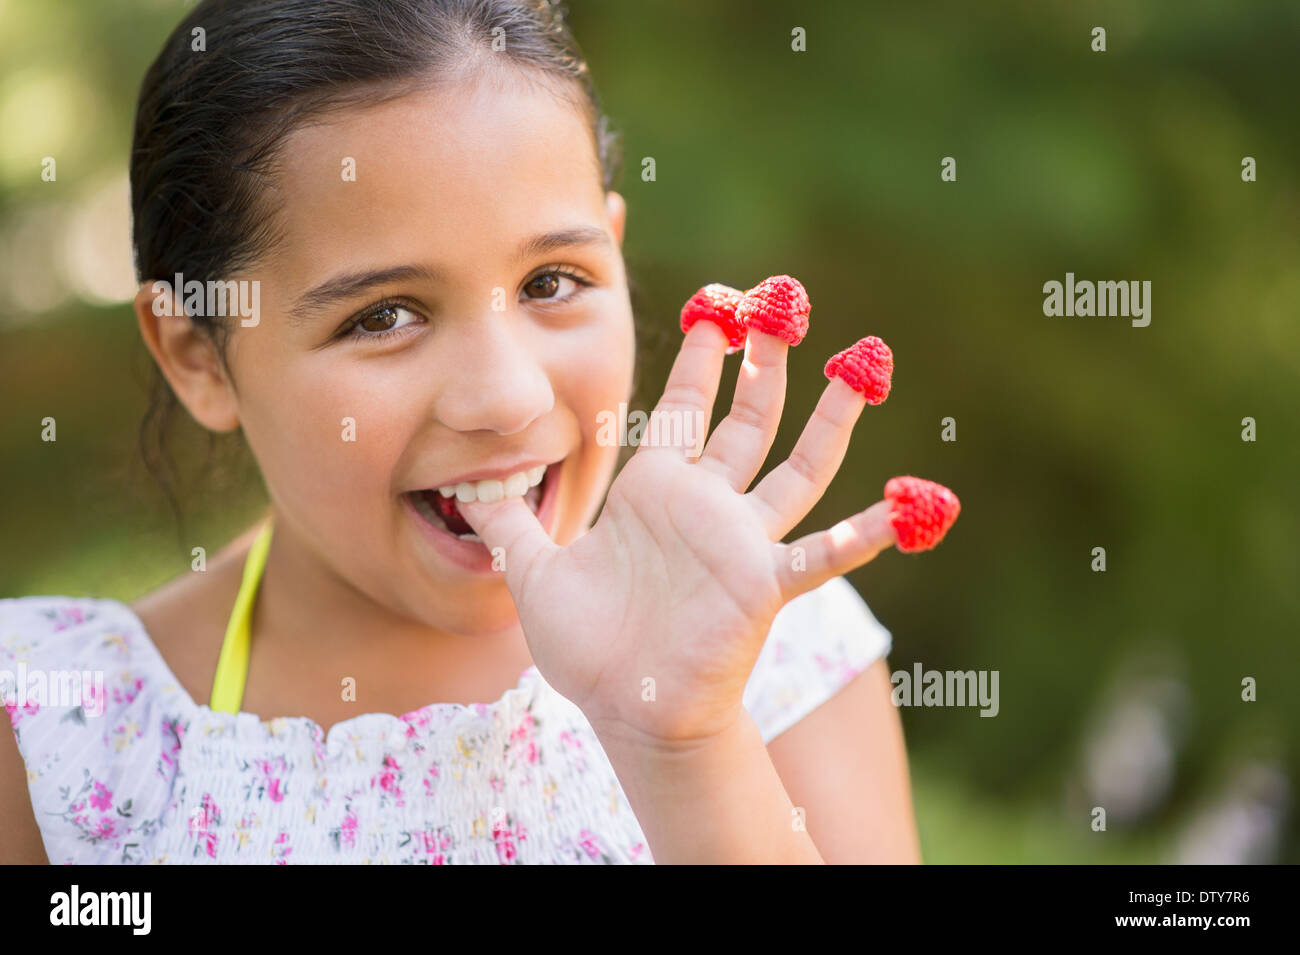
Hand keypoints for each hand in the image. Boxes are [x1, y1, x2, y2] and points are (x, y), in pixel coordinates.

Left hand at [458, 319, 899, 746]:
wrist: (626, 710)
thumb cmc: (588, 647)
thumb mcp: (532, 572)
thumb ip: (508, 522)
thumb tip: (467, 482)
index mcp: (655, 493)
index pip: (682, 409)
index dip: (699, 360)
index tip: (716, 310)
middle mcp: (706, 506)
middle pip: (747, 420)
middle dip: (763, 364)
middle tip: (782, 305)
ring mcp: (741, 543)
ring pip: (797, 467)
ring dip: (830, 419)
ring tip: (862, 365)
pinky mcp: (763, 586)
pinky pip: (823, 555)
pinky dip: (864, 532)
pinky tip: (908, 505)